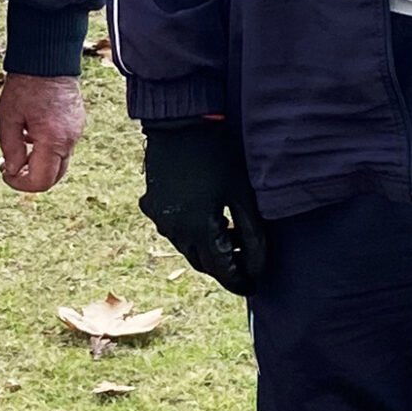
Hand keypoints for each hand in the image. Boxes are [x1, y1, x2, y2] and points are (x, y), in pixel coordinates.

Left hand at [0, 73, 85, 193]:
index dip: (21, 184)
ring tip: (20, 145)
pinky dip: (48, 149)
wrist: (48, 60)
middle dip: (32, 177)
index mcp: (53, 140)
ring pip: (60, 162)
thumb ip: (10, 149)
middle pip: (54, 176)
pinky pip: (64, 146)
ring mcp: (77, 132)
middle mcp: (70, 140)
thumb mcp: (8, 118)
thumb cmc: (26, 85)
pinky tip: (32, 133)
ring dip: (39, 162)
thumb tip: (13, 170)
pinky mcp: (77, 124)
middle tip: (11, 167)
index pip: (41, 181)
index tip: (6, 174)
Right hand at [140, 119, 267, 294]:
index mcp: (197, 231)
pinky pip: (174, 230)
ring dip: (208, 249)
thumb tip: (259, 266)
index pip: (222, 271)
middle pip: (203, 263)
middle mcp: (173, 231)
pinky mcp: (152, 205)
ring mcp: (159, 219)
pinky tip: (209, 218)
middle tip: (246, 261)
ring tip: (230, 236)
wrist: (180, 124)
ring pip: (187, 248)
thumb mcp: (241, 195)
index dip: (240, 281)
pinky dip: (192, 232)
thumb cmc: (218, 155)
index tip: (254, 286)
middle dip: (225, 267)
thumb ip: (251, 234)